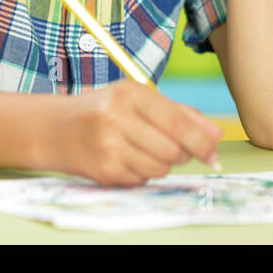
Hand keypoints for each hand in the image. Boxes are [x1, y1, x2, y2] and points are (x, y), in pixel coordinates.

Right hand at [45, 79, 222, 185]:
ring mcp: (107, 146)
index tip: (214, 153)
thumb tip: (216, 134)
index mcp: (130, 94)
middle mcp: (116, 118)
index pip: (178, 124)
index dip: (202, 141)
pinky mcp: (102, 170)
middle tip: (178, 149)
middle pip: (173, 150)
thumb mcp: (140, 99)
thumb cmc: (106, 109)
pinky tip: (130, 158)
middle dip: (184, 154)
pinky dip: (144, 172)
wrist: (55, 128)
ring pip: (160, 168)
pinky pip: (142, 179)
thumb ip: (180, 113)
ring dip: (164, 164)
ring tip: (149, 149)